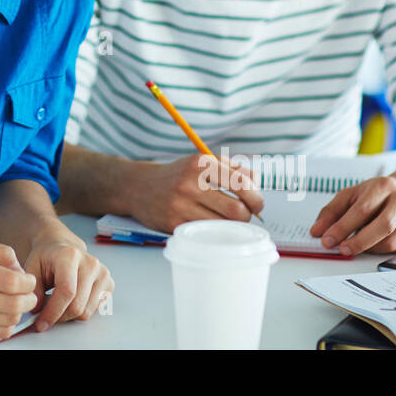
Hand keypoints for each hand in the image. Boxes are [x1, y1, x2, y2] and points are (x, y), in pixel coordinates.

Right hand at [0, 242, 37, 340]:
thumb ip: (3, 252)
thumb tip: (21, 271)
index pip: (9, 282)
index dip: (27, 282)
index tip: (29, 280)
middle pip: (12, 304)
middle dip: (29, 299)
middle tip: (29, 293)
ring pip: (9, 320)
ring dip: (20, 311)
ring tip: (15, 301)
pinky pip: (0, 333)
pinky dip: (9, 324)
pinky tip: (4, 313)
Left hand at [23, 229, 112, 331]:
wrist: (62, 248)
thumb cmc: (47, 258)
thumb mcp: (31, 269)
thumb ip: (34, 290)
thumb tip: (39, 311)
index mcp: (70, 256)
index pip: (67, 292)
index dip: (53, 312)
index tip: (41, 324)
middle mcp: (90, 263)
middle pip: (78, 306)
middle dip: (59, 317)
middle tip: (46, 316)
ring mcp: (102, 273)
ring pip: (86, 312)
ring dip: (69, 315)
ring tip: (58, 303)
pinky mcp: (109, 284)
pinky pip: (95, 310)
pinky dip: (81, 311)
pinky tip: (72, 300)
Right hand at [129, 153, 263, 233]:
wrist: (138, 187)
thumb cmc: (178, 175)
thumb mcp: (201, 162)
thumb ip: (232, 169)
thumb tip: (257, 183)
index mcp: (200, 163)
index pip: (242, 185)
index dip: (256, 198)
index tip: (257, 204)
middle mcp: (190, 182)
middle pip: (237, 210)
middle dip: (248, 216)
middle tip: (245, 215)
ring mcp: (180, 204)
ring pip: (224, 225)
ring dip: (233, 226)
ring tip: (230, 221)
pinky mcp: (174, 223)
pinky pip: (207, 233)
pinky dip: (215, 232)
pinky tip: (212, 226)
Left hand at [308, 174, 395, 255]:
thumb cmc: (380, 193)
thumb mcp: (353, 194)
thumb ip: (332, 211)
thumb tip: (316, 231)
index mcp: (383, 186)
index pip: (361, 210)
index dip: (342, 227)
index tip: (327, 240)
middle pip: (382, 227)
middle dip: (358, 242)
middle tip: (342, 250)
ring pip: (392, 242)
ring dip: (370, 248)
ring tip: (357, 245)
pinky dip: (383, 251)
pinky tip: (375, 244)